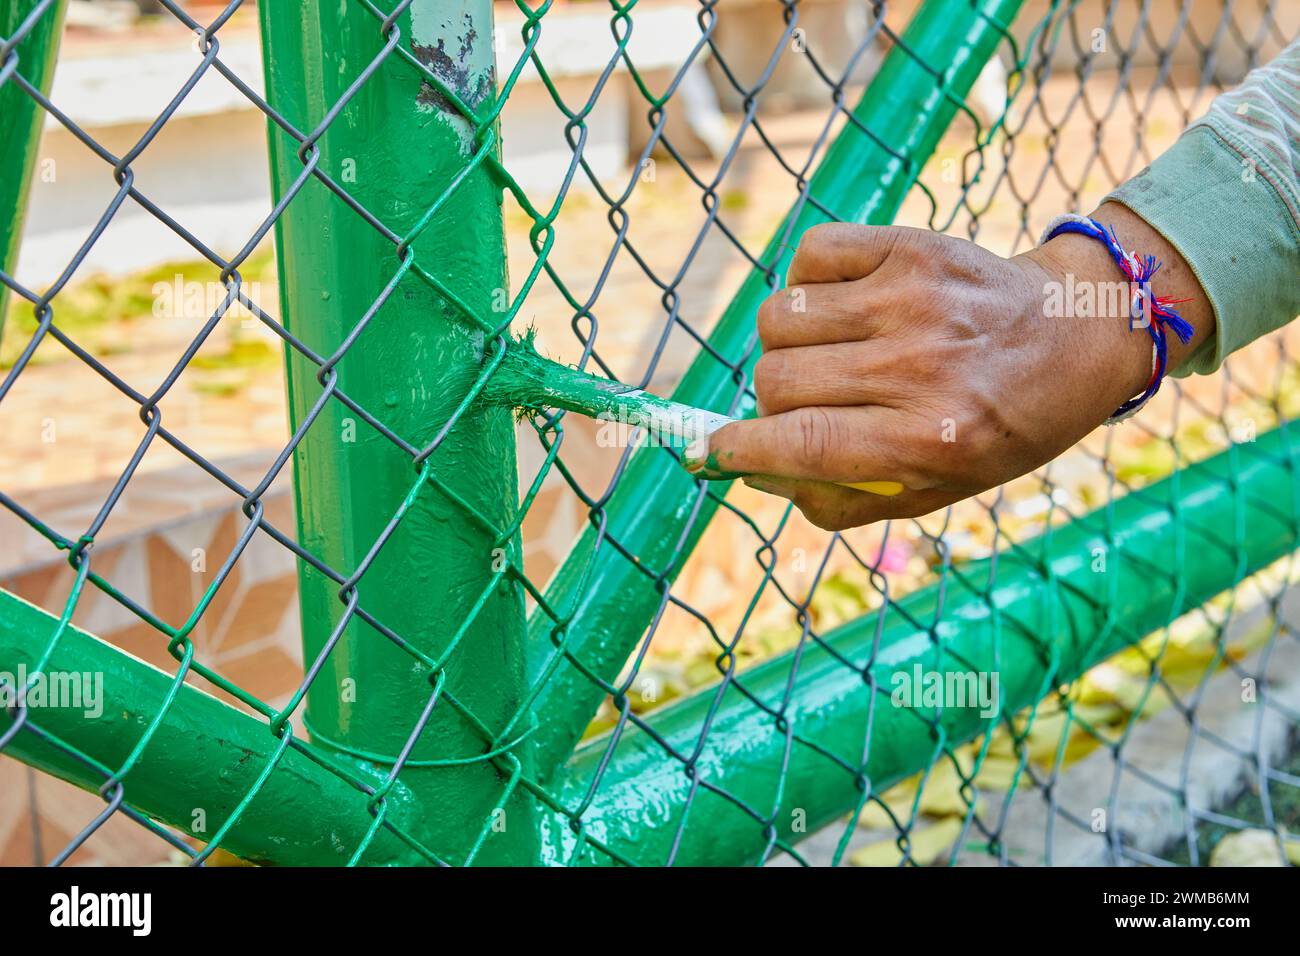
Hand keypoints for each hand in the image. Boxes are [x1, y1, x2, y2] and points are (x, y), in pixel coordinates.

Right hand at [683, 205, 1213, 530]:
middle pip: (777, 381)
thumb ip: (840, 498)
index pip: (798, 444)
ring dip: (785, 344)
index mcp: (929, 439)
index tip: (717, 452)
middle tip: (806, 403)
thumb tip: (755, 476)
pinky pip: (807, 258)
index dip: (740, 451)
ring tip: (828, 352)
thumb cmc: (1000, 425)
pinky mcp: (908, 245)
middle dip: (771, 403)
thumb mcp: (937, 489)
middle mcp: (918, 366)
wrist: (1075, 333)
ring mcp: (911, 298)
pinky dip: (808, 285)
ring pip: (779, 320)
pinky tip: (844, 305)